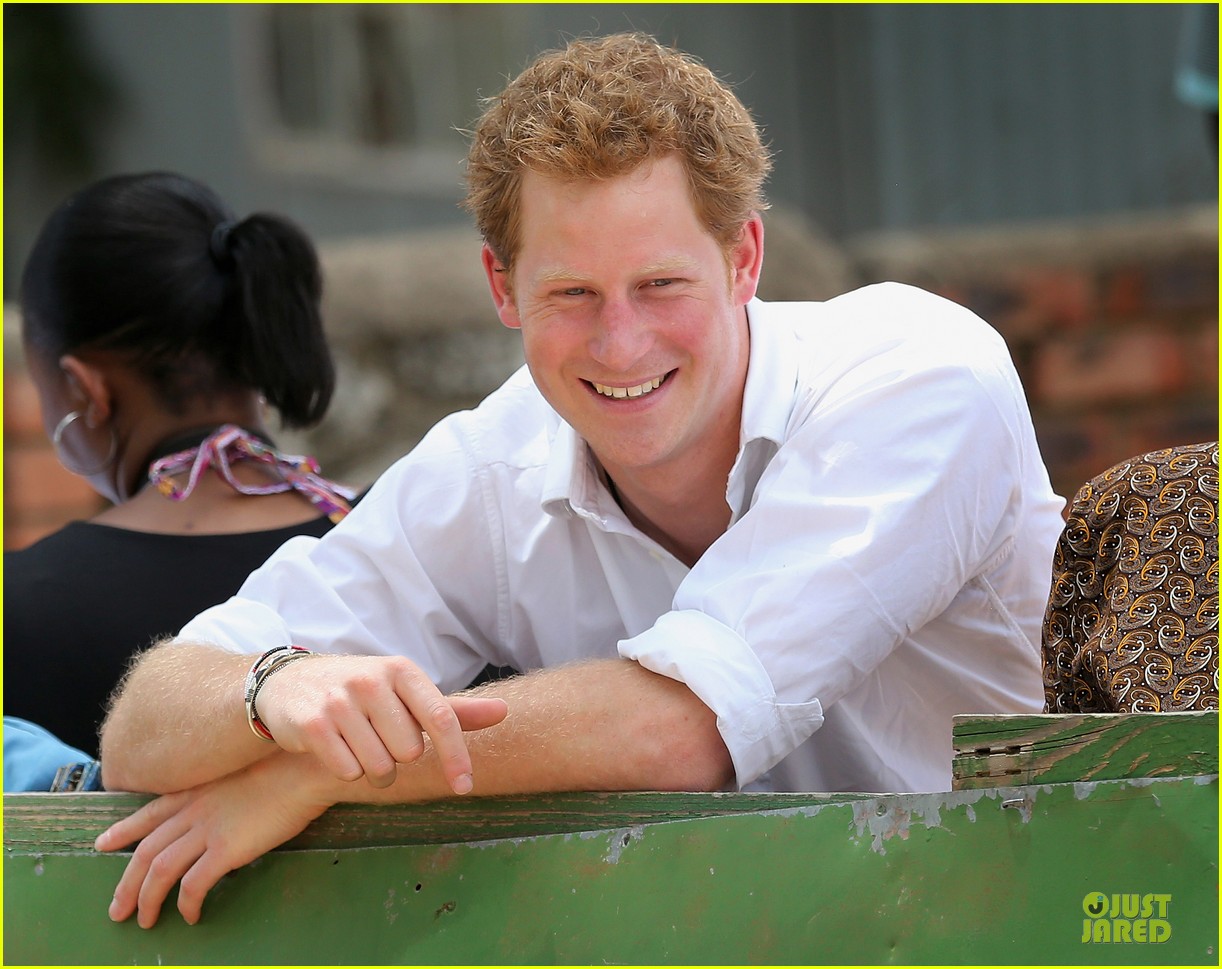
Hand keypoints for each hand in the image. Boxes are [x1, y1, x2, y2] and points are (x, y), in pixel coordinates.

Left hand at [94, 754, 329, 927]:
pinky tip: (191, 916)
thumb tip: (223, 816)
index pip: (149, 814)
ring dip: (147, 900)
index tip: (102, 844)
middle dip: (126, 884)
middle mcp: (194, 811)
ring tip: (144, 922)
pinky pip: (194, 885)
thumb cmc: (286, 769)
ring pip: (159, 870)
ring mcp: (207, 830)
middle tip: (116, 910)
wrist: (305, 771)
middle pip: (146, 851)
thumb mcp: (241, 776)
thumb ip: (222, 796)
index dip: (123, 831)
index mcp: (196, 791)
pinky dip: (187, 904)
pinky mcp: (226, 850)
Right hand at [256, 655, 507, 792]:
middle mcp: (372, 680)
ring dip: (375, 769)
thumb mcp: (407, 694)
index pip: (442, 719)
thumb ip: (454, 709)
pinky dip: (348, 770)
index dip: (457, 757)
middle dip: (399, 758)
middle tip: (380, 740)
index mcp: (403, 671)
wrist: (290, 683)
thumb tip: (505, 712)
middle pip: (410, 752)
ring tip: (359, 745)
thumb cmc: (363, 692)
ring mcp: (341, 700)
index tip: (464, 787)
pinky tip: (336, 749)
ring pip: (380, 767)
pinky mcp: (313, 724)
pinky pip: (349, 772)